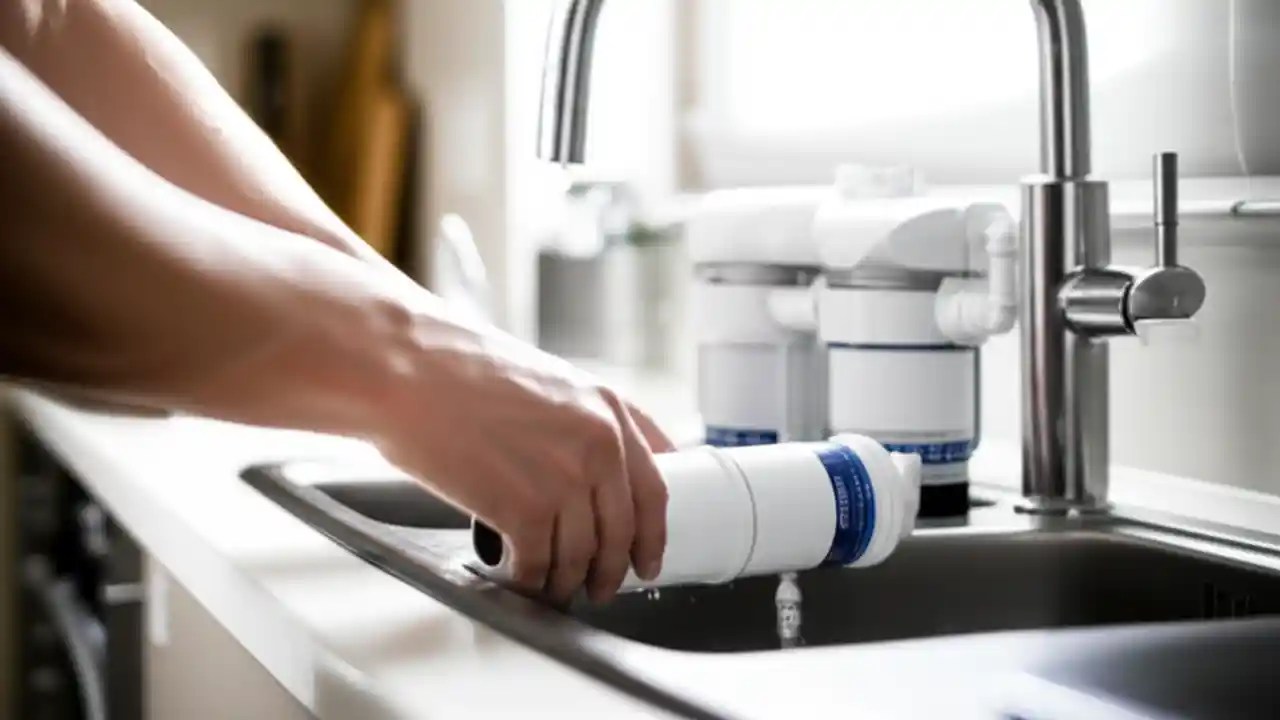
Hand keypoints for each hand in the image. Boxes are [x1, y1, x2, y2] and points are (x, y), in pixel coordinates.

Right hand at [371, 311, 671, 604]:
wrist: (407, 371)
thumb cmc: (459, 371)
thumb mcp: (547, 384)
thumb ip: (580, 426)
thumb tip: (589, 479)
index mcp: (609, 408)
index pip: (655, 486)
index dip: (654, 531)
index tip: (648, 553)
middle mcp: (599, 444)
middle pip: (624, 531)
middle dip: (612, 570)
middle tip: (600, 586)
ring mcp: (565, 479)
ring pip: (582, 556)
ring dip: (567, 582)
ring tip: (552, 588)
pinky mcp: (524, 510)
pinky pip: (539, 565)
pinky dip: (529, 581)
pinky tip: (518, 578)